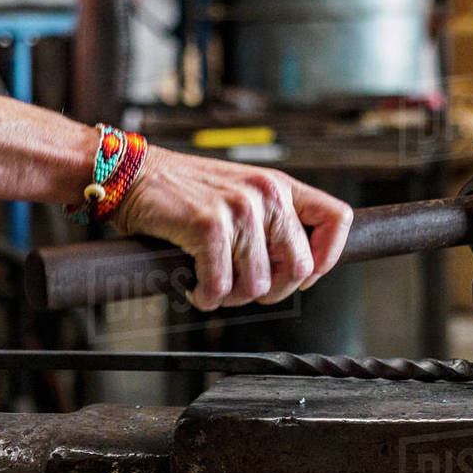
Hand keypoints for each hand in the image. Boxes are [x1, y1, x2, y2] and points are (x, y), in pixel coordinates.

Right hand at [111, 147, 352, 310]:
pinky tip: (195, 286)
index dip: (328, 257)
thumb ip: (274, 222)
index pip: (338, 219)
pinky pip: (221, 287)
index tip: (305, 275)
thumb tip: (300, 270)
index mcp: (281, 187)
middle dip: (273, 290)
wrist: (134, 175)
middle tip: (245, 287)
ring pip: (259, 285)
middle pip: (299, 268)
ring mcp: (240, 209)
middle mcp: (267, 194)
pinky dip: (206, 297)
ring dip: (233, 297)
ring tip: (214, 282)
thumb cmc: (187, 192)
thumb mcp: (243, 193)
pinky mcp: (209, 227)